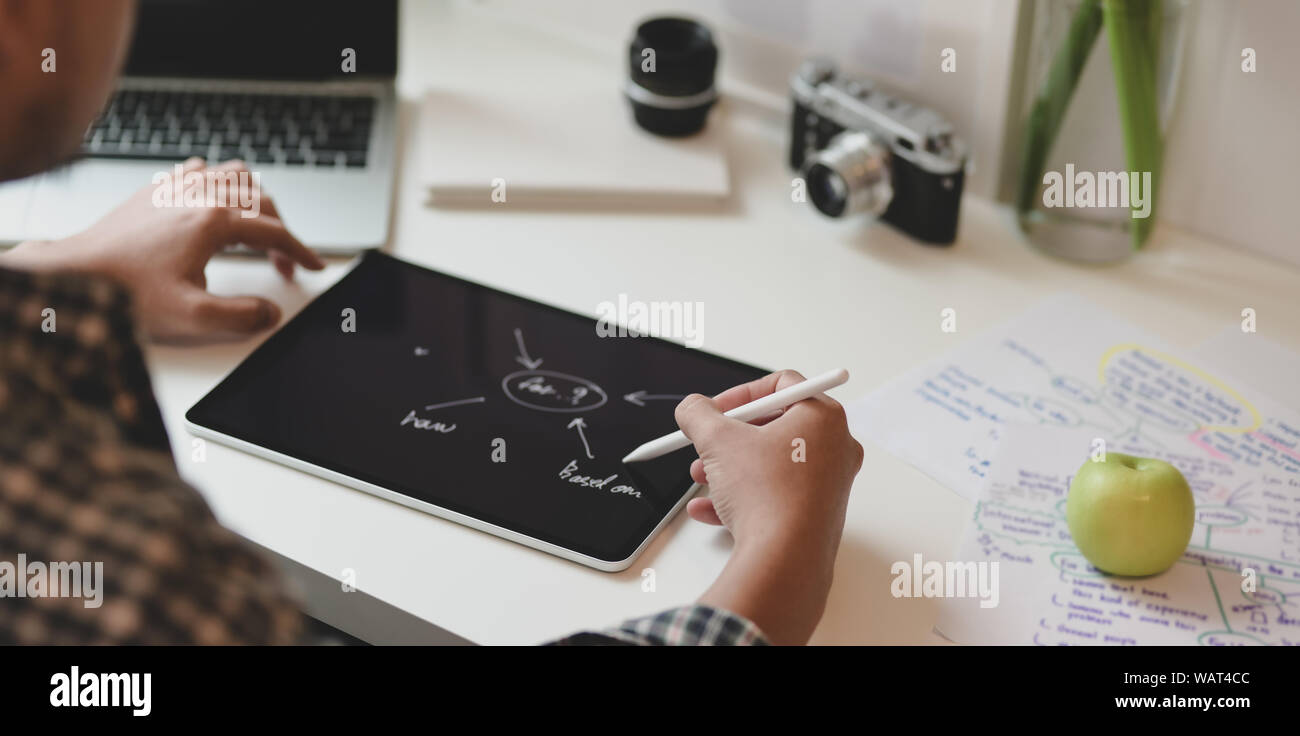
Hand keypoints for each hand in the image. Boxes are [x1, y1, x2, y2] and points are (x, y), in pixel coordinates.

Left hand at [1, 158, 323, 339]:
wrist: (76, 274)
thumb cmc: (125, 291)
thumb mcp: (192, 317)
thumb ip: (241, 317)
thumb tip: (270, 312)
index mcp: (213, 221)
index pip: (274, 232)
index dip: (302, 251)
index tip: (314, 266)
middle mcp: (198, 195)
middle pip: (261, 200)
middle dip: (281, 231)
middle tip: (283, 264)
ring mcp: (175, 188)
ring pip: (235, 175)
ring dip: (256, 200)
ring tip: (258, 230)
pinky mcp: (155, 190)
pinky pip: (200, 170)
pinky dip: (219, 183)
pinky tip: (215, 204)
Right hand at [673, 369, 863, 643]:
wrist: (784, 559)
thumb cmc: (767, 494)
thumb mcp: (717, 441)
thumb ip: (698, 414)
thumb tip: (692, 408)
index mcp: (824, 417)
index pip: (782, 385)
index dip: (741, 394)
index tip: (716, 410)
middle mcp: (836, 447)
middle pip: (775, 426)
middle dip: (731, 437)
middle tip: (707, 444)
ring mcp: (831, 484)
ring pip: (771, 464)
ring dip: (730, 468)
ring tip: (702, 478)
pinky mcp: (819, 515)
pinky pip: (776, 496)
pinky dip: (742, 498)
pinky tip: (708, 509)